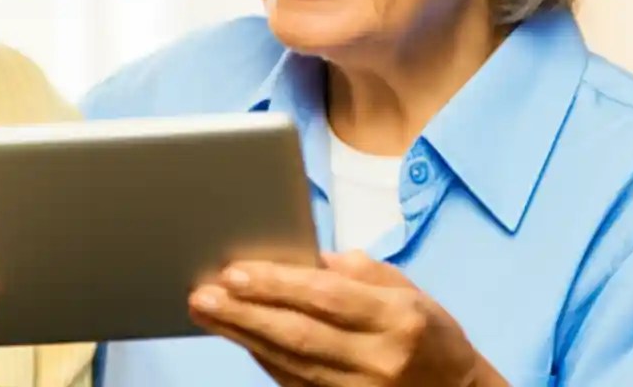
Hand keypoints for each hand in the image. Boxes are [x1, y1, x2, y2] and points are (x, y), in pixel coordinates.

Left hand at [189, 251, 506, 386]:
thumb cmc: (427, 333)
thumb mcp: (410, 290)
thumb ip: (361, 271)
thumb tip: (310, 258)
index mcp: (398, 317)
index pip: (327, 298)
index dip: (277, 285)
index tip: (235, 272)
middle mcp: (379, 358)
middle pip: (300, 334)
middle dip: (245, 313)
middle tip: (204, 293)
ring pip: (290, 362)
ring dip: (242, 336)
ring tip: (207, 311)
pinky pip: (293, 383)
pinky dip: (262, 358)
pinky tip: (238, 337)